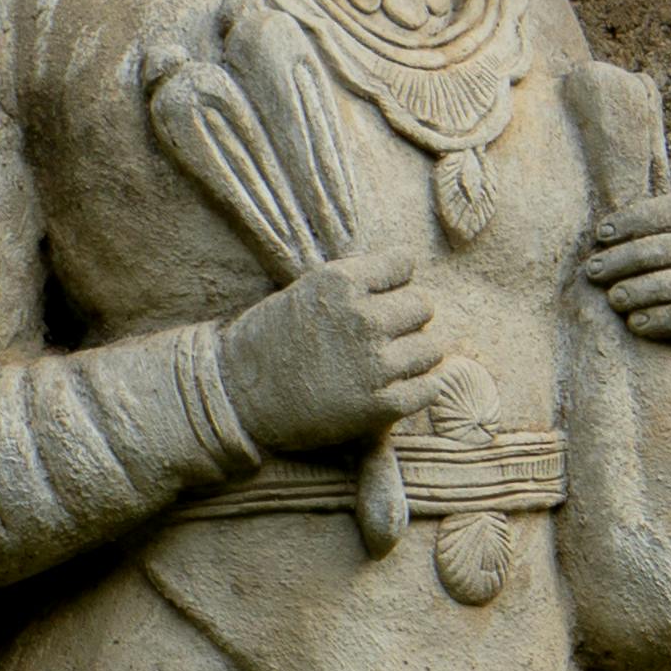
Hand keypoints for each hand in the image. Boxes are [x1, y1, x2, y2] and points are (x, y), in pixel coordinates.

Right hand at [218, 246, 447, 451]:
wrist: (238, 397)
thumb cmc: (270, 341)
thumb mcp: (306, 290)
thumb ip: (354, 281)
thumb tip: (406, 269)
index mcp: (341, 283)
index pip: (404, 264)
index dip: (394, 282)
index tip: (381, 297)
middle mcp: (362, 319)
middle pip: (424, 306)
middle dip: (408, 318)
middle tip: (384, 335)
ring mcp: (374, 365)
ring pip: (432, 348)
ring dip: (416, 354)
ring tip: (389, 362)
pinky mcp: (381, 406)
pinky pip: (429, 388)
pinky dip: (421, 386)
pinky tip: (400, 386)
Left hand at [584, 179, 670, 348]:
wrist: (670, 307)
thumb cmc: (649, 251)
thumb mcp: (647, 220)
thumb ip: (638, 189)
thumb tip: (617, 142)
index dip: (645, 218)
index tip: (601, 232)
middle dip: (639, 257)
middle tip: (596, 270)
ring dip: (652, 289)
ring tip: (613, 297)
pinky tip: (636, 323)